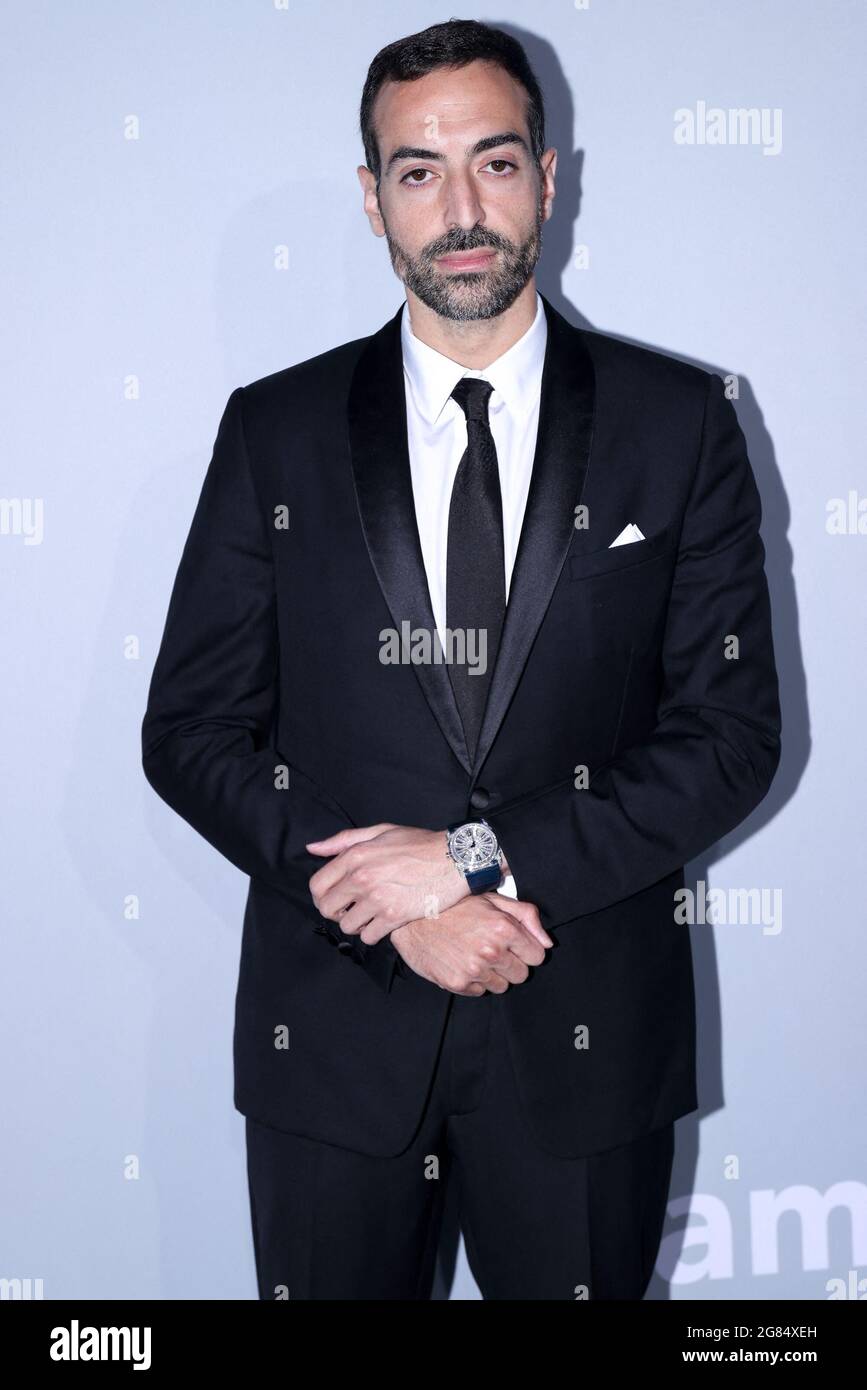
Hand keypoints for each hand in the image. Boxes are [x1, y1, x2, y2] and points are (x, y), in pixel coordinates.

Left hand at [306, 824, 468, 942]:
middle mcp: (362, 878)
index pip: (317, 885)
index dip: (322, 895)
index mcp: (355, 856)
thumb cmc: (419, 845)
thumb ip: (343, 840)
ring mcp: (378, 899)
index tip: (335, 897)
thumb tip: (313, 848)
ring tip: (370, 915)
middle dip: (337, 912)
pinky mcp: (394, 916)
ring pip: (347, 926)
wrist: (454, 860)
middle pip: (327, 909)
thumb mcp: (381, 832)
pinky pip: (369, 937)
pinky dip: (374, 933)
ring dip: (356, 924)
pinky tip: (383, 922)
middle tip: (351, 909)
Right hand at [389, 893, 552, 994]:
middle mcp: (491, 951)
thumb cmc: (453, 905)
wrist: (412, 917)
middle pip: (521, 974)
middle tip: (492, 947)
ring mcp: (474, 970)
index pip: (537, 956)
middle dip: (511, 963)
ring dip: (492, 973)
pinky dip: (474, 981)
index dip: (526, 949)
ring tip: (474, 953)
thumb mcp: (493, 899)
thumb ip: (526, 916)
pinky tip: (461, 961)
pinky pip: (480, 992)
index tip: (513, 943)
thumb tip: (547, 942)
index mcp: (504, 928)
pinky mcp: (457, 983)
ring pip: (501, 986)